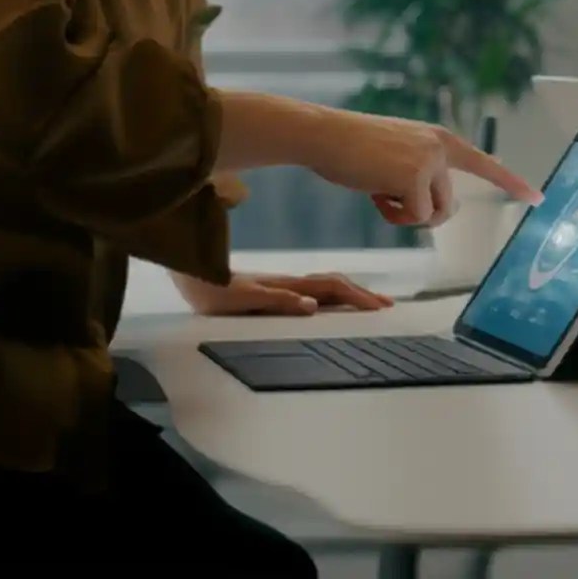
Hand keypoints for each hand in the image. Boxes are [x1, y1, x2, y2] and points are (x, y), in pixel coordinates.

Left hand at [171, 271, 393, 316]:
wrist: (190, 271)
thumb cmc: (211, 290)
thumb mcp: (242, 299)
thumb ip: (278, 300)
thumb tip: (314, 305)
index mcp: (287, 285)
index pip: (332, 288)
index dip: (358, 297)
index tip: (379, 307)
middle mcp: (290, 282)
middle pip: (336, 283)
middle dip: (363, 294)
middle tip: (387, 306)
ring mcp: (284, 283)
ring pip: (327, 284)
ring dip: (352, 292)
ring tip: (371, 301)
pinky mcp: (277, 287)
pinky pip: (314, 288)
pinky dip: (334, 293)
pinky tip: (335, 299)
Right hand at [216, 92, 542, 227]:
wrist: (324, 135)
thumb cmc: (352, 149)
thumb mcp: (396, 155)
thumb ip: (422, 173)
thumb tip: (434, 209)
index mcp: (440, 139)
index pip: (484, 164)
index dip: (512, 183)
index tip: (539, 199)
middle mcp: (441, 147)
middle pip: (448, 206)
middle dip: (420, 212)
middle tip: (387, 195)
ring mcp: (431, 161)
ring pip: (433, 215)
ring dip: (405, 214)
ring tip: (378, 190)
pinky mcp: (415, 177)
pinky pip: (414, 217)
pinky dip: (393, 215)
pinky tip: (373, 192)